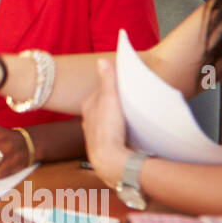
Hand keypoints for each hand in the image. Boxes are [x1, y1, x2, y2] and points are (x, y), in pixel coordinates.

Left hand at [81, 58, 130, 188]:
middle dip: (116, 99)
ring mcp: (96, 132)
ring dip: (119, 115)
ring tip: (133, 113)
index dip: (114, 84)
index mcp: (88, 106)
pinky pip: (114, 131)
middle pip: (105, 104)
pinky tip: (129, 130)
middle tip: (132, 96)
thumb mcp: (109, 99)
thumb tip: (102, 61)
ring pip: (109, 118)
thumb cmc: (108, 129)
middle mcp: (89, 119)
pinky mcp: (105, 144)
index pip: (102, 89)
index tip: (127, 81)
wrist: (109, 161)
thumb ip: (107, 80)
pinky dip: (121, 128)